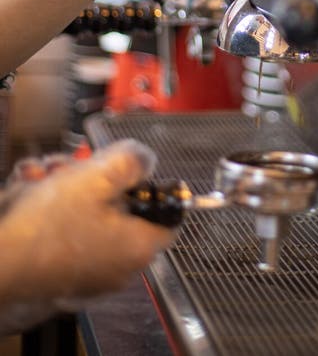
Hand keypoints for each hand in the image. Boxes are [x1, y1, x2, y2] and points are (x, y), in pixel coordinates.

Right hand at [0, 141, 174, 307]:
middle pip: (123, 207)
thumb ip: (132, 161)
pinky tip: (32, 191)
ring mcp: (91, 272)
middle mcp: (120, 266)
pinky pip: (69, 230)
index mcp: (139, 246)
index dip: (155, 187)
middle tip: (76, 166)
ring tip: (44, 175)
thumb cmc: (47, 228)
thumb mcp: (98, 176)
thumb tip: (146, 159)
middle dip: (96, 178)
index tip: (137, 172)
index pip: (170, 216)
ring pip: (90, 213)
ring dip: (68, 187)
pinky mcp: (63, 272)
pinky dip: (53, 208)